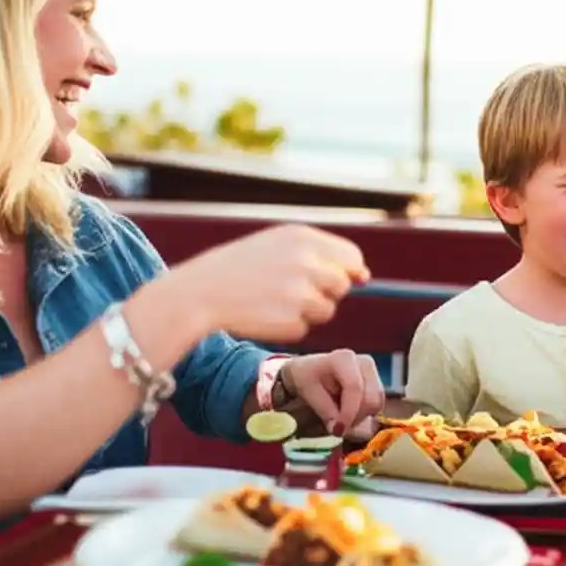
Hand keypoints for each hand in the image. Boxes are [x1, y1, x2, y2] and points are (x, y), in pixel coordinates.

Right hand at [166, 224, 369, 341]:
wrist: (201, 292)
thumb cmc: (240, 267)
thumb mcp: (277, 245)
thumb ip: (321, 254)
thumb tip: (364, 275)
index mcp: (302, 238)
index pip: (351, 255)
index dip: (349, 270)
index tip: (338, 278)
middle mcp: (306, 263)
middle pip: (341, 285)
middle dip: (325, 291)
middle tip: (291, 289)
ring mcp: (300, 294)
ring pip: (327, 309)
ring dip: (308, 310)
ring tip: (275, 300)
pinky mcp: (292, 321)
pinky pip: (306, 328)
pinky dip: (290, 325)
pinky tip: (266, 314)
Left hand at [277, 350, 384, 435]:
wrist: (311, 371)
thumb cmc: (307, 378)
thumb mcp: (308, 392)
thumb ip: (325, 410)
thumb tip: (339, 429)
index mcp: (343, 359)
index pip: (354, 387)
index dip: (349, 412)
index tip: (339, 430)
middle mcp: (364, 362)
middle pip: (371, 399)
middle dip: (355, 417)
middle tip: (337, 426)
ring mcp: (374, 372)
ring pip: (377, 404)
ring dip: (360, 417)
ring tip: (341, 417)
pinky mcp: (378, 382)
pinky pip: (378, 406)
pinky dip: (365, 415)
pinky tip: (349, 411)